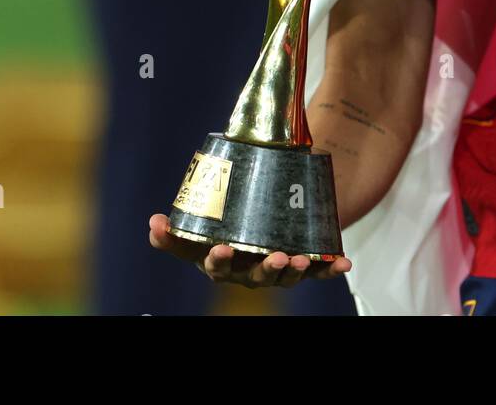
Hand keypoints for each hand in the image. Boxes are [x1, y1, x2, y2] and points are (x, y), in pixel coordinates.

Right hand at [148, 214, 351, 287]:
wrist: (261, 220)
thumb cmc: (225, 229)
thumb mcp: (199, 229)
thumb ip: (175, 230)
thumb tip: (152, 222)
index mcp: (222, 261)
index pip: (215, 266)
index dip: (217, 260)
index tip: (221, 249)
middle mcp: (247, 271)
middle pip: (254, 275)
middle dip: (264, 268)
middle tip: (273, 256)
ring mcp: (274, 269)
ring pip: (284, 275)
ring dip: (293, 269)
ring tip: (300, 258)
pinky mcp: (301, 266)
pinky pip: (316, 272)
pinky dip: (330, 269)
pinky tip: (343, 264)